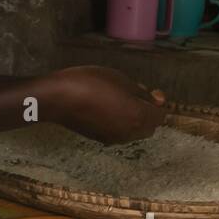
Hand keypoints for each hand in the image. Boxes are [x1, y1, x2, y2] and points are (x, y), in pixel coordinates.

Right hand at [50, 65, 165, 143]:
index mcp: (138, 117)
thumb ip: (141, 92)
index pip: (160, 116)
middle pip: (149, 127)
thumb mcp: (120, 79)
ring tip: (117, 101)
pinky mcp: (100, 139)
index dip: (157, 103)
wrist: (58, 98)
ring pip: (133, 132)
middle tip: (133, 95)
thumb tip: (156, 100)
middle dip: (146, 113)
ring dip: (132, 119)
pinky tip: (104, 109)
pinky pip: (118, 133)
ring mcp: (114, 138)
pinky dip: (118, 123)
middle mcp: (130, 133)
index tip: (148, 90)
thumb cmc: (90, 82)